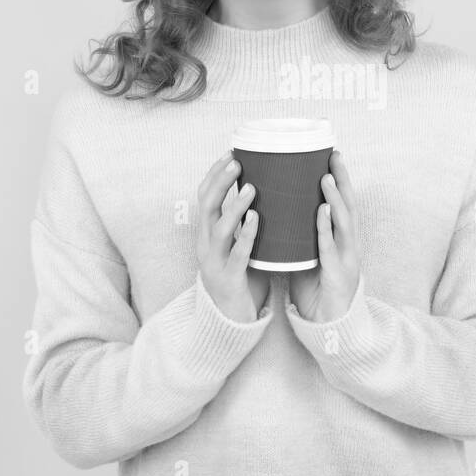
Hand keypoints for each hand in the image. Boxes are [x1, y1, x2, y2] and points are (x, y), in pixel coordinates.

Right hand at [196, 152, 270, 321]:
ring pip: (219, 228)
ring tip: (251, 187)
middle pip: (207, 206)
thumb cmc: (240, 278)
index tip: (230, 154)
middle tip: (237, 162)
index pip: (204, 197)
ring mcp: (215, 262)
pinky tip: (257, 220)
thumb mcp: (238, 245)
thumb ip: (247, 223)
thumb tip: (271, 191)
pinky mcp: (229, 278)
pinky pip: (236, 254)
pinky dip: (246, 235)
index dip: (214, 174)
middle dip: (220, 182)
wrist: (231, 321)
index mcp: (207, 234)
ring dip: (235, 205)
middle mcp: (206, 244)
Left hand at [289, 150, 361, 322]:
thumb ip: (300, 236)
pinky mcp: (339, 273)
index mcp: (341, 239)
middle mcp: (348, 244)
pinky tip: (320, 212)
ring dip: (335, 199)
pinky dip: (326, 228)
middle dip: (342, 180)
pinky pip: (330, 247)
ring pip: (343, 223)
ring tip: (326, 177)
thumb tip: (276, 213)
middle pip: (348, 206)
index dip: (339, 180)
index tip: (331, 156)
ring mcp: (347, 258)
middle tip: (334, 156)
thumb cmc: (318, 291)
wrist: (330, 326)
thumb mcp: (309, 257)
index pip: (341, 203)